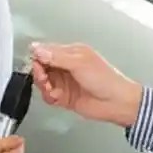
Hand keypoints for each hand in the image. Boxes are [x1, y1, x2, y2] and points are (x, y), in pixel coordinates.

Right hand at [29, 42, 143, 126]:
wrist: (116, 103)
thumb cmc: (106, 80)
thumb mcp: (80, 63)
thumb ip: (57, 57)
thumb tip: (38, 49)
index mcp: (72, 53)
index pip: (47, 50)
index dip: (38, 56)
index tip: (36, 62)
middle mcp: (67, 66)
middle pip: (42, 67)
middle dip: (39, 72)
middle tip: (43, 77)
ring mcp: (65, 82)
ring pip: (43, 82)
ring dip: (43, 85)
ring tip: (50, 88)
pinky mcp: (65, 97)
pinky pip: (49, 96)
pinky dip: (49, 96)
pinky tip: (56, 96)